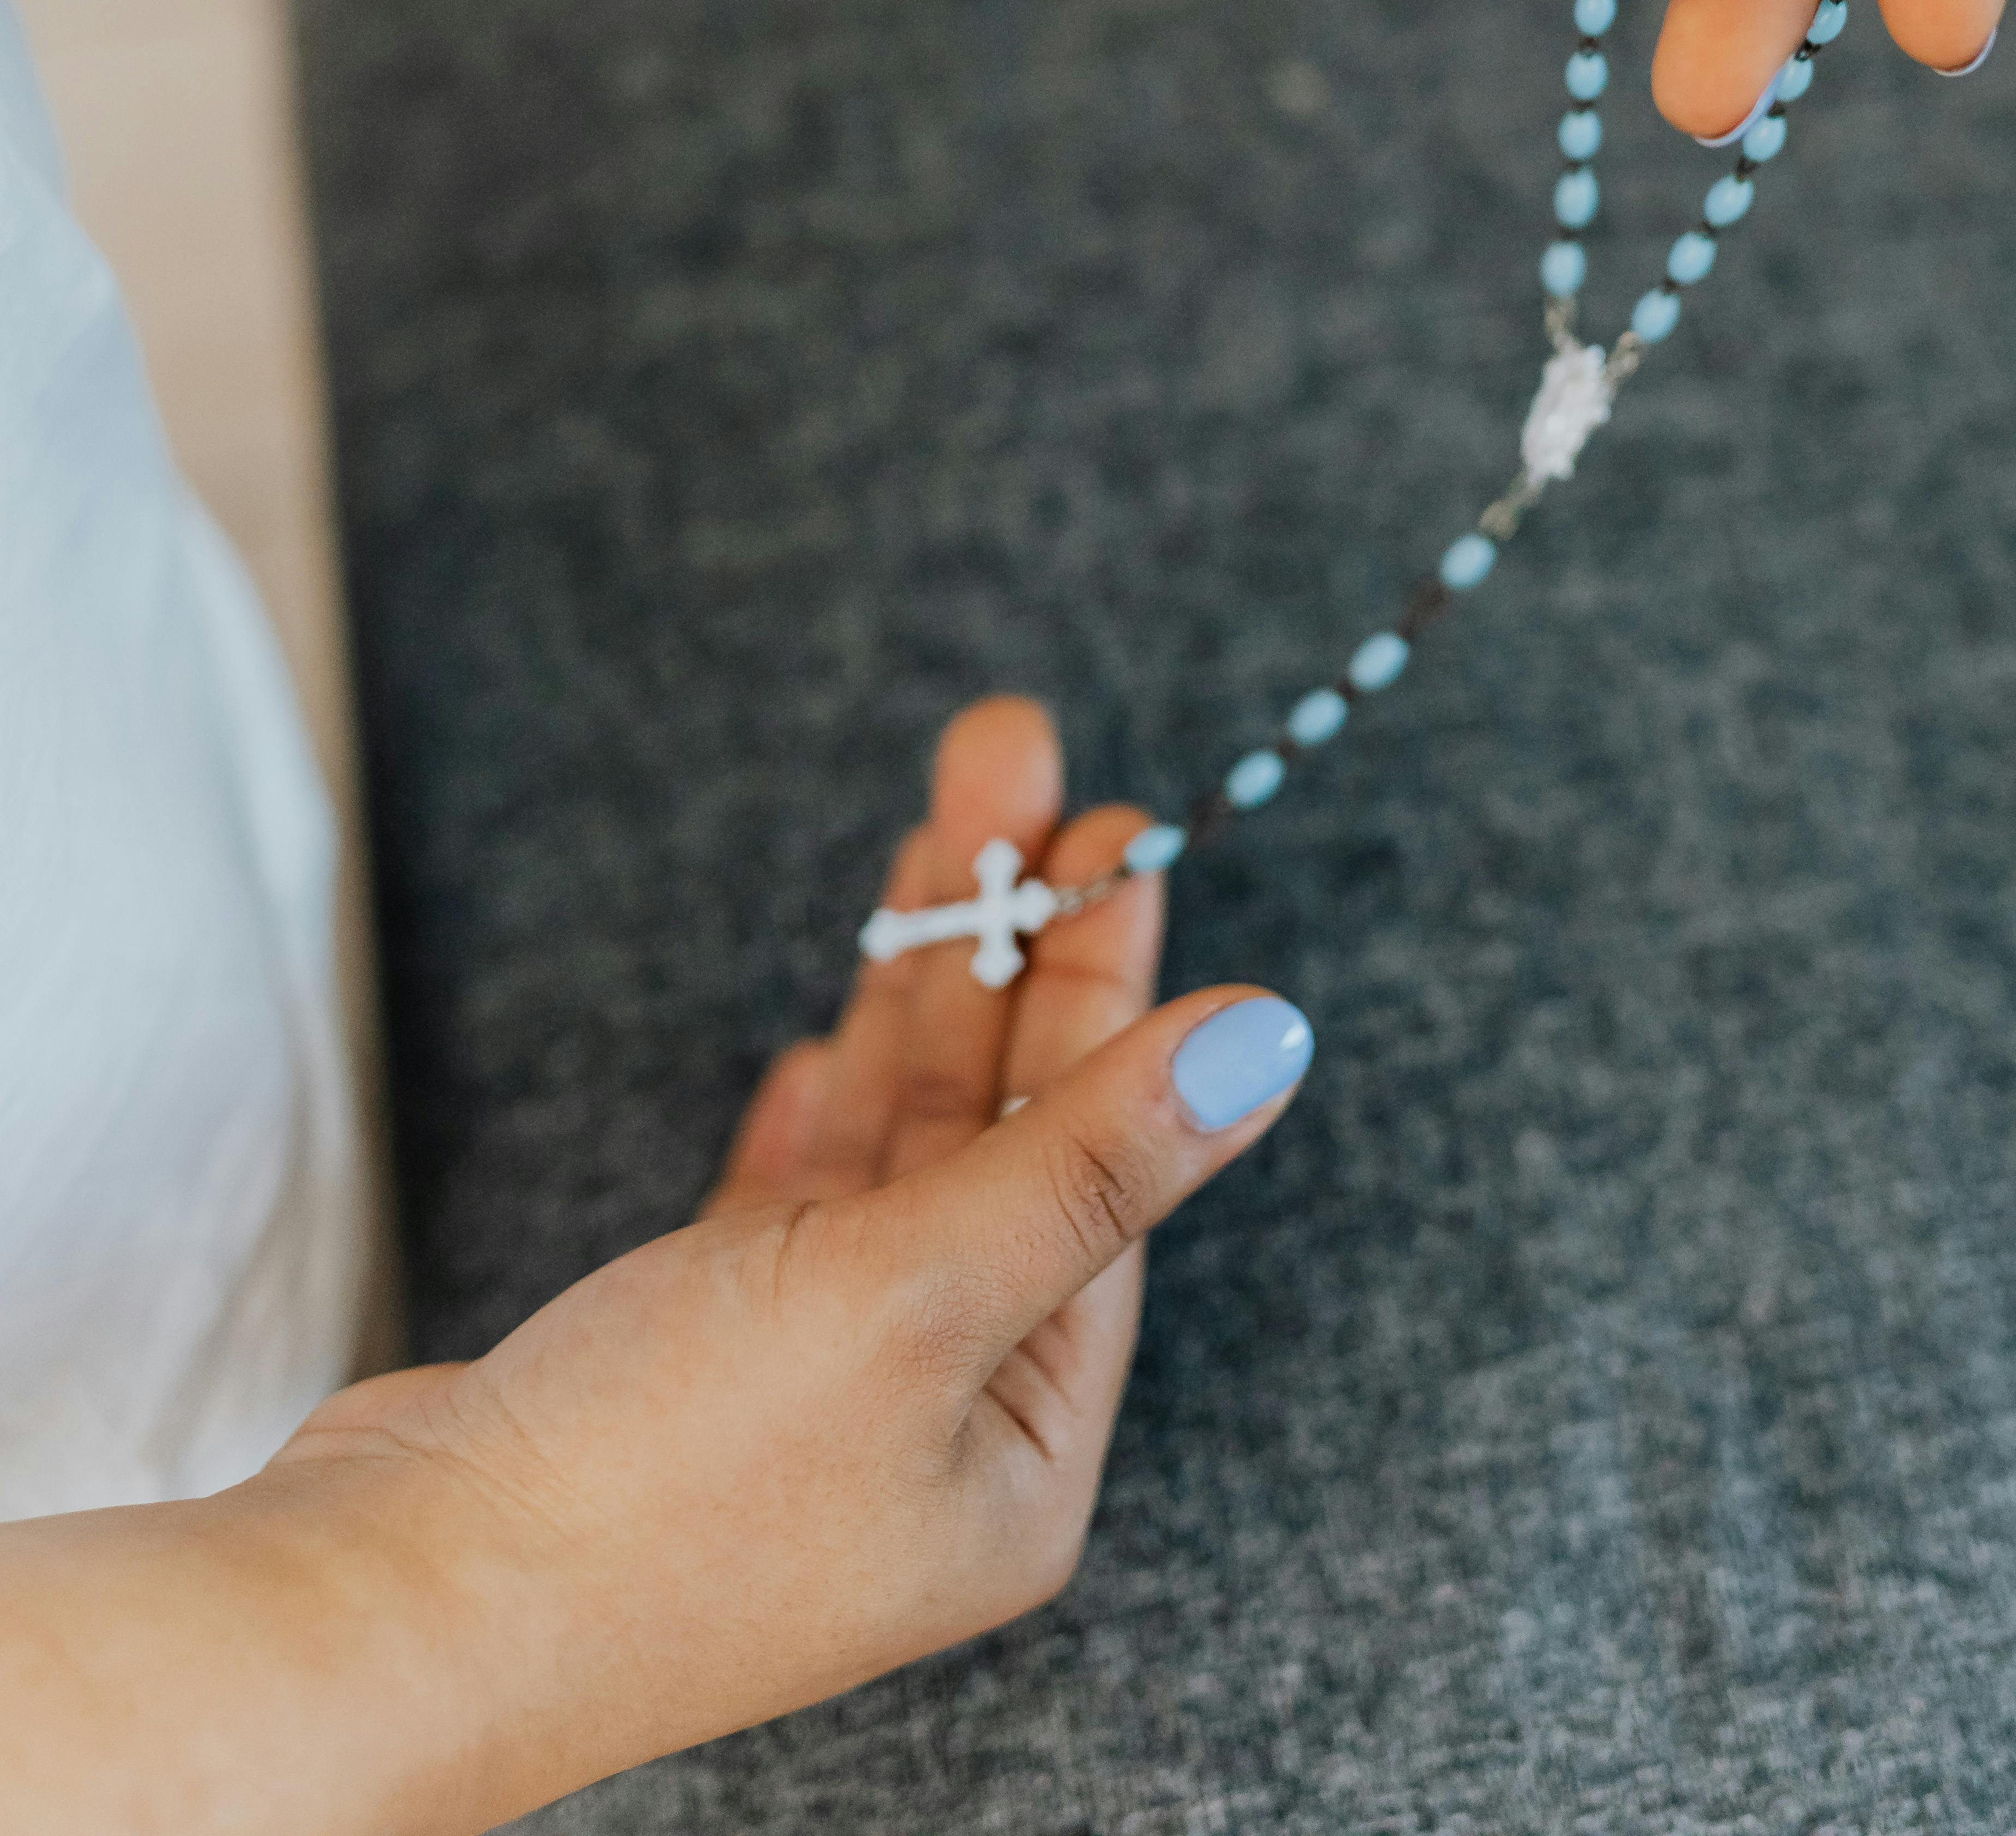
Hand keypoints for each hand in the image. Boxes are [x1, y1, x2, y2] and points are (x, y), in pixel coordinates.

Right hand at [0, 702, 1309, 1834]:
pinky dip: (820, 1120)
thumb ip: (1092, 1156)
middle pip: (1001, 1138)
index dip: (1104, 993)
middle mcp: (926, 1428)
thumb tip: (1273, 1043)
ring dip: (914, 987)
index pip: (1098, 1176)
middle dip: (1008, 944)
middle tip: (1018, 766)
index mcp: (1017, 1456)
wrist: (392, 1600)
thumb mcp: (914, 1299)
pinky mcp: (686, 1366)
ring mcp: (802, 1394)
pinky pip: (789, 1214)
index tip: (1114, 836)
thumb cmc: (663, 1488)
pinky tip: (836, 1038)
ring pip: (893, 1148)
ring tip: (945, 822)